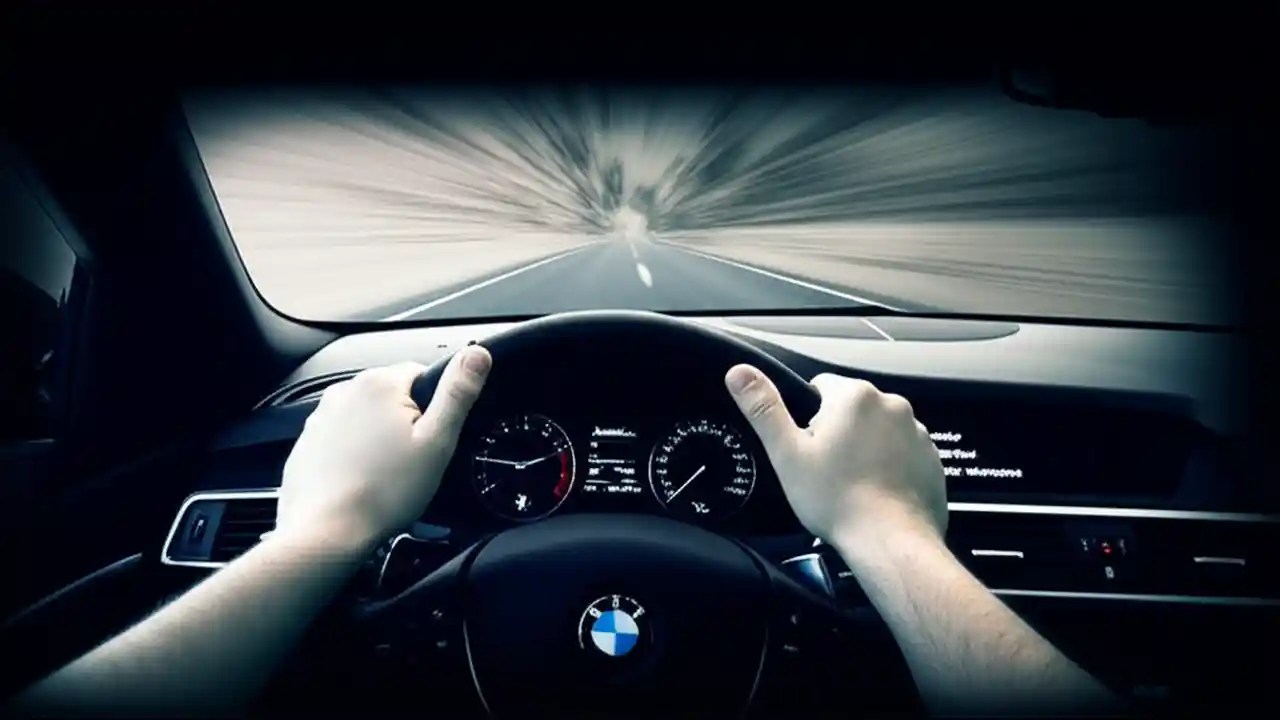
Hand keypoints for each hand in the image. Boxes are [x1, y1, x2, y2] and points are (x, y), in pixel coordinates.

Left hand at [276, 347, 491, 552]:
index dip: (434, 407)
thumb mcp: (436, 442)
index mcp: (380, 382)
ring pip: (367, 416)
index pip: (422, 374)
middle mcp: (345, 389)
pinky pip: (342, 436)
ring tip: (385, 474)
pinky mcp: (308, 441)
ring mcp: (320, 415)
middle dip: (406, 421)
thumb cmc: (386, 491)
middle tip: (412, 461)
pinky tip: (361, 479)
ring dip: (379, 436)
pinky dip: (355, 451)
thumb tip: (478, 353)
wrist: (326, 532)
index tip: (432, 439)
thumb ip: (458, 393)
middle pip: (392, 395)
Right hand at [724, 365, 945, 555]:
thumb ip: (763, 408)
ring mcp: (917, 431)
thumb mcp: (787, 454)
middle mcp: (891, 405)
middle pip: (851, 408)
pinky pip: (903, 452)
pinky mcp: (932, 457)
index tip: (809, 449)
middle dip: (839, 432)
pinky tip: (877, 491)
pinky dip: (890, 465)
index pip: (821, 387)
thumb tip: (738, 372)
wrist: (891, 542)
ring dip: (866, 447)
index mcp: (854, 396)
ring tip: (853, 484)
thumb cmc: (836, 500)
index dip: (808, 419)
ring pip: (878, 430)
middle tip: (827, 470)